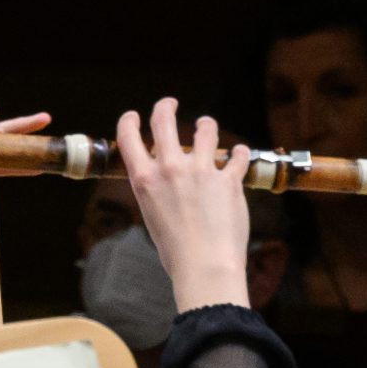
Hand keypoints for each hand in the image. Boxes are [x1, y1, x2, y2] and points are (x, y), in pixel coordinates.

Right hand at [117, 98, 250, 311]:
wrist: (205, 264)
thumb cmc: (175, 249)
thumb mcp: (150, 213)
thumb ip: (154, 189)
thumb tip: (163, 179)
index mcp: (144, 178)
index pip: (128, 136)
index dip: (128, 121)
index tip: (133, 116)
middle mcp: (170, 168)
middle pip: (164, 121)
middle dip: (165, 106)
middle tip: (169, 102)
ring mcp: (201, 171)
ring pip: (204, 130)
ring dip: (206, 124)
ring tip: (207, 124)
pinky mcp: (228, 180)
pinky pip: (236, 157)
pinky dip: (237, 153)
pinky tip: (238, 153)